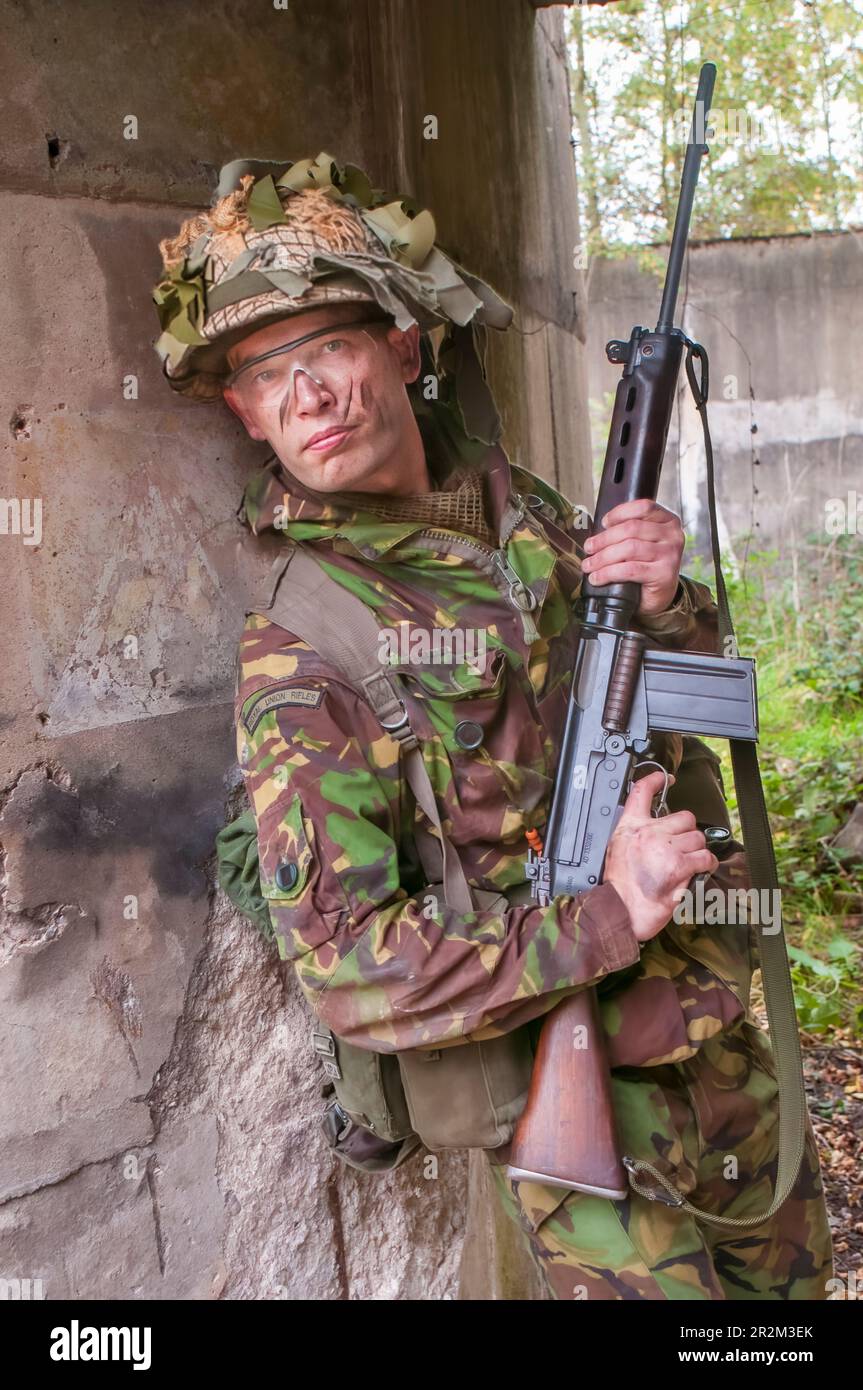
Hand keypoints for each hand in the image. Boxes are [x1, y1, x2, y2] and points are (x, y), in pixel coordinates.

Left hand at [580, 499, 684, 617]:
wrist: (660, 595)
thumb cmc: (647, 565)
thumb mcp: (642, 541)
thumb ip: (628, 530)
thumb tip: (597, 531)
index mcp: (668, 521)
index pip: (643, 507)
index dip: (619, 513)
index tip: (603, 523)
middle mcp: (673, 535)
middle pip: (632, 528)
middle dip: (604, 539)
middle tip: (589, 548)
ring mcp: (670, 554)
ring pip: (629, 548)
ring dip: (603, 557)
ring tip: (589, 565)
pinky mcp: (664, 574)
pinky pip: (630, 570)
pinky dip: (608, 573)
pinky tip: (597, 577)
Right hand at [604, 770, 718, 942]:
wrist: (620, 910)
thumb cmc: (619, 888)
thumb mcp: (619, 852)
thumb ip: (636, 837)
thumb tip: (660, 832)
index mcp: (630, 828)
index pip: (641, 792)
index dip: (656, 780)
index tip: (666, 778)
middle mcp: (648, 833)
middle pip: (684, 818)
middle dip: (687, 833)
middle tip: (680, 849)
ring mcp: (665, 848)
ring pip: (697, 838)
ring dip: (696, 850)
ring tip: (688, 862)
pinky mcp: (679, 865)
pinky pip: (704, 857)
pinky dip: (707, 864)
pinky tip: (701, 869)